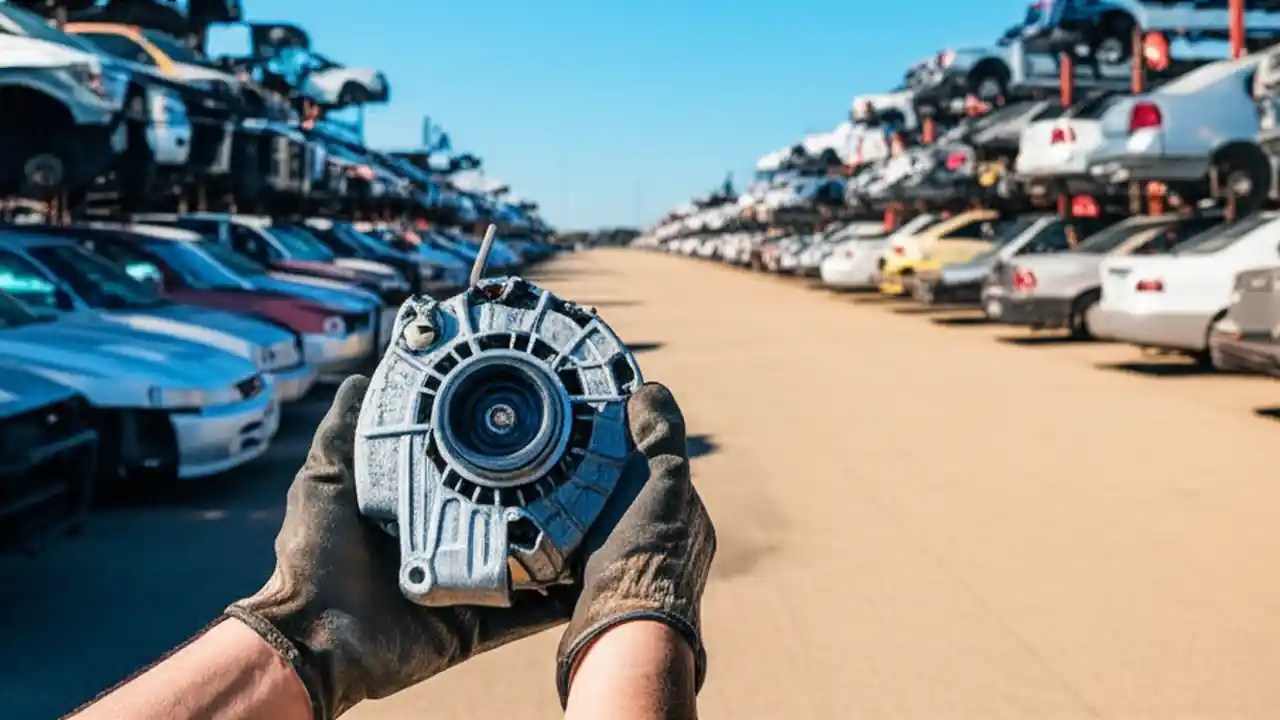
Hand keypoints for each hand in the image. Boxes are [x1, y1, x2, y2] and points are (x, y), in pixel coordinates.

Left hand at [226, 376, 574, 717]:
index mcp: (417, 512)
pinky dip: (555, 600)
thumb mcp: (325, 479)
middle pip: (505, 517)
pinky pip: (524, 614)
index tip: (532, 425)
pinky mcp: (475, 626)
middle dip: (542, 500)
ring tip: (599, 521)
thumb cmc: (313, 556)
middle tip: (582, 470)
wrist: (312, 635)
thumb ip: (343, 432)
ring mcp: (464, 587)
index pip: (468, 473)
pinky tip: (586, 577)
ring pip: (524, 563)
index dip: (498, 454)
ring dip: (559, 548)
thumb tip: (359, 378)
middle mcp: (445, 545)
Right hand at [556, 382, 716, 703]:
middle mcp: (668, 547)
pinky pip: (574, 557)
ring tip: (540, 489)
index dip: (626, 441)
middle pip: (623, 494)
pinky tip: (535, 531)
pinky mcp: (597, 597)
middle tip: (556, 456)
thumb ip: (661, 435)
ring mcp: (633, 575)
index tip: (592, 426)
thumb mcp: (662, 480)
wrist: (621, 635)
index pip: (656, 463)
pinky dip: (558, 542)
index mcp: (687, 516)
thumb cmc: (646, 558)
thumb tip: (651, 390)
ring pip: (597, 525)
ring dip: (573, 510)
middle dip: (595, 476)